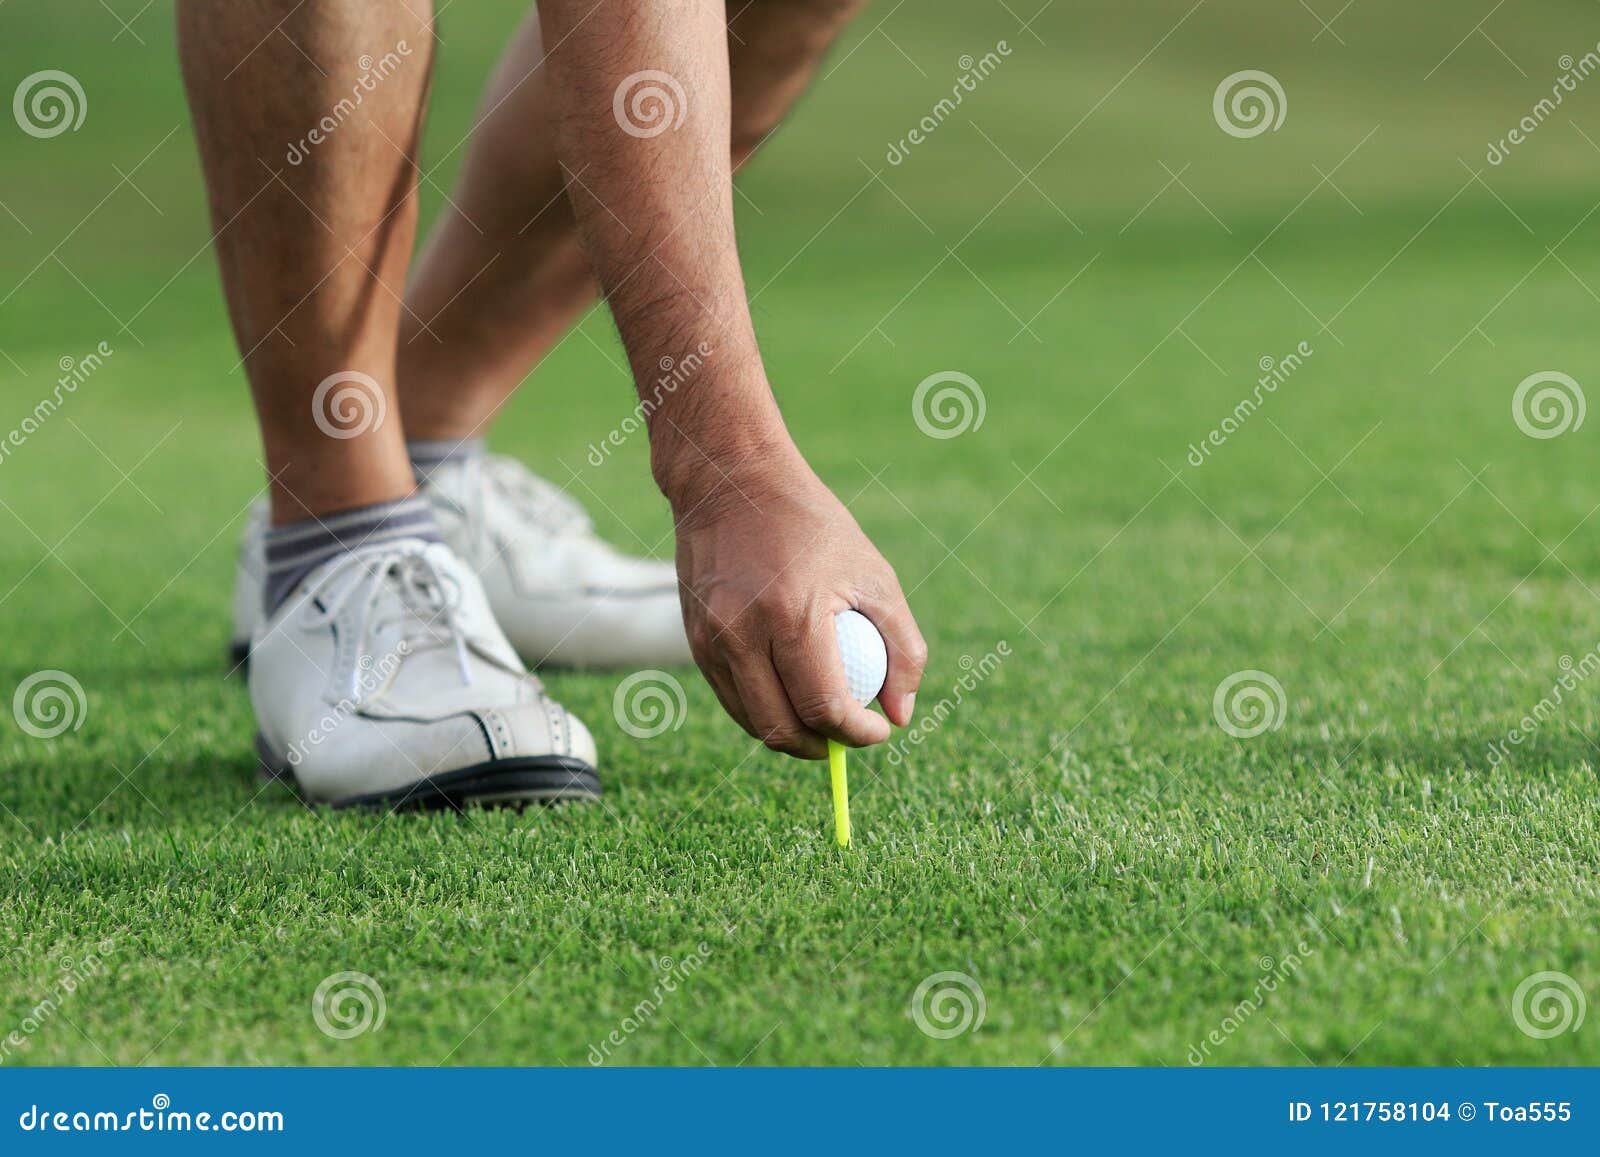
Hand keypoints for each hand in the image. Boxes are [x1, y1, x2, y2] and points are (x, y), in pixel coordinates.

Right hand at [669, 447, 926, 758]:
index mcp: (793, 614)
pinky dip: (763, 710)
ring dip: (791, 736)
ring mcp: (711, 639)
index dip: (857, 733)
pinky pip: (732, 698)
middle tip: (849, 736)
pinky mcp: (695, 640)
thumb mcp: (875, 574)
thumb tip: (899, 716)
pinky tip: (791, 697)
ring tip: (823, 723)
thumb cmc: (813, 525)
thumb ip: (901, 648)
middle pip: (782, 728)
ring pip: (752, 722)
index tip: (878, 730)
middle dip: (823, 747)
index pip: (825, 707)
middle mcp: (743, 633)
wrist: (730, 482)